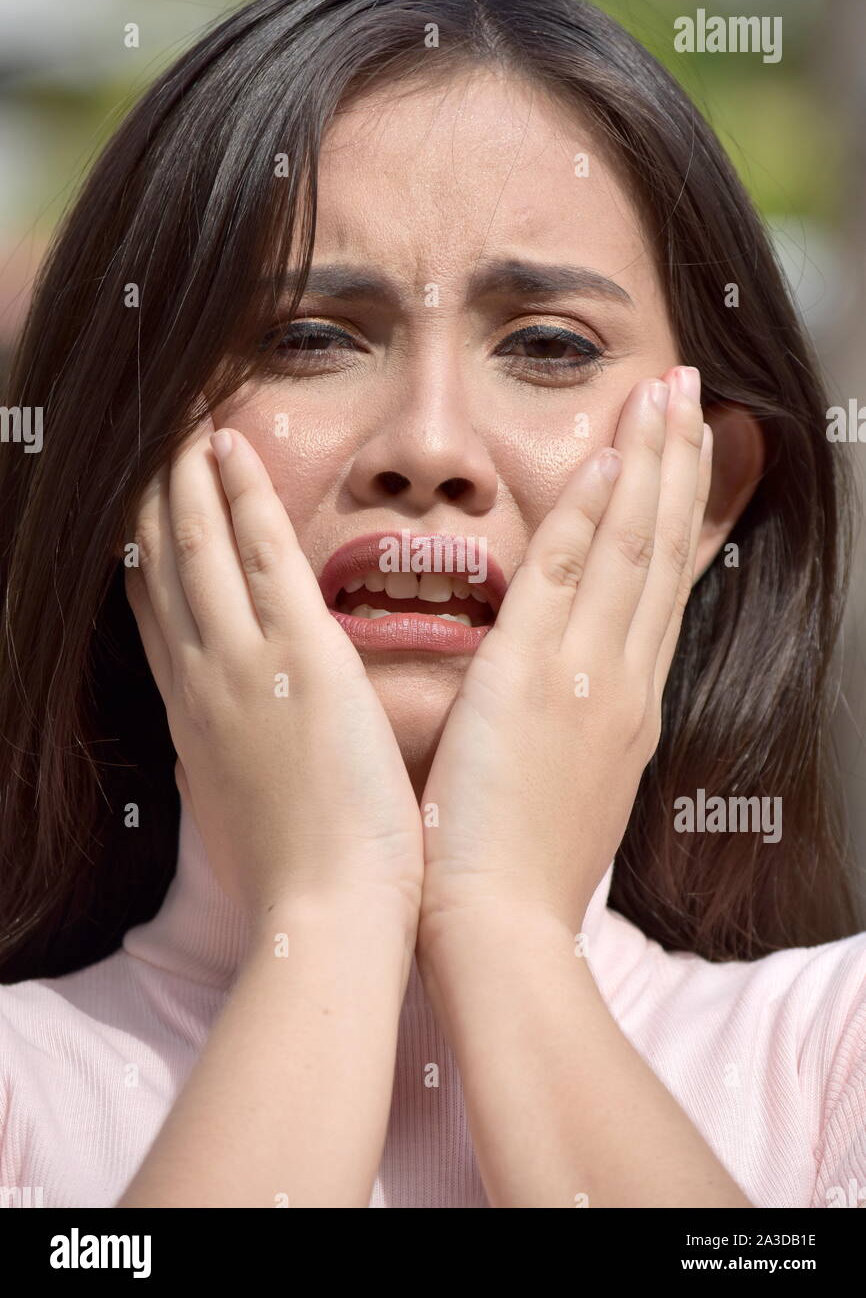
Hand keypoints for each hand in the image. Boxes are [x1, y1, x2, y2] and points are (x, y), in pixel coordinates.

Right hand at [125, 419, 423, 927]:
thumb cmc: (297, 880)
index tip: (139, 513)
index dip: (145, 555)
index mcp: (194, 718)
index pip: (156, 616)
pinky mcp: (299, 655)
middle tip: (148, 441)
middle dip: (154, 500)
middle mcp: (200, 681)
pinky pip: (260, 555)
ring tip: (181, 423)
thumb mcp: (237, 814)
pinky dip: (240, 497)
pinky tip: (228, 448)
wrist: (325, 915)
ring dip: (186, 479)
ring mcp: (242, 664)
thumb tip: (215, 747)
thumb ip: (224, 764)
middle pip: (162, 569)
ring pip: (199, 548)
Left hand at [418, 367, 710, 955]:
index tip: (696, 463)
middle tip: (692, 397)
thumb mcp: (569, 789)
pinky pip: (570, 578)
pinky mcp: (533, 679)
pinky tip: (608, 460)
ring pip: (631, 550)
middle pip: (663, 554)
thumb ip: (574, 731)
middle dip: (679, 468)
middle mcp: (624, 682)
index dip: (685, 520)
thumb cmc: (520, 873)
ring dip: (649, 465)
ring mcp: (588, 676)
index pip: (666, 592)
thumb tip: (567, 699)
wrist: (503, 929)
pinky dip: (592, 515)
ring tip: (665, 395)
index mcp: (629, 708)